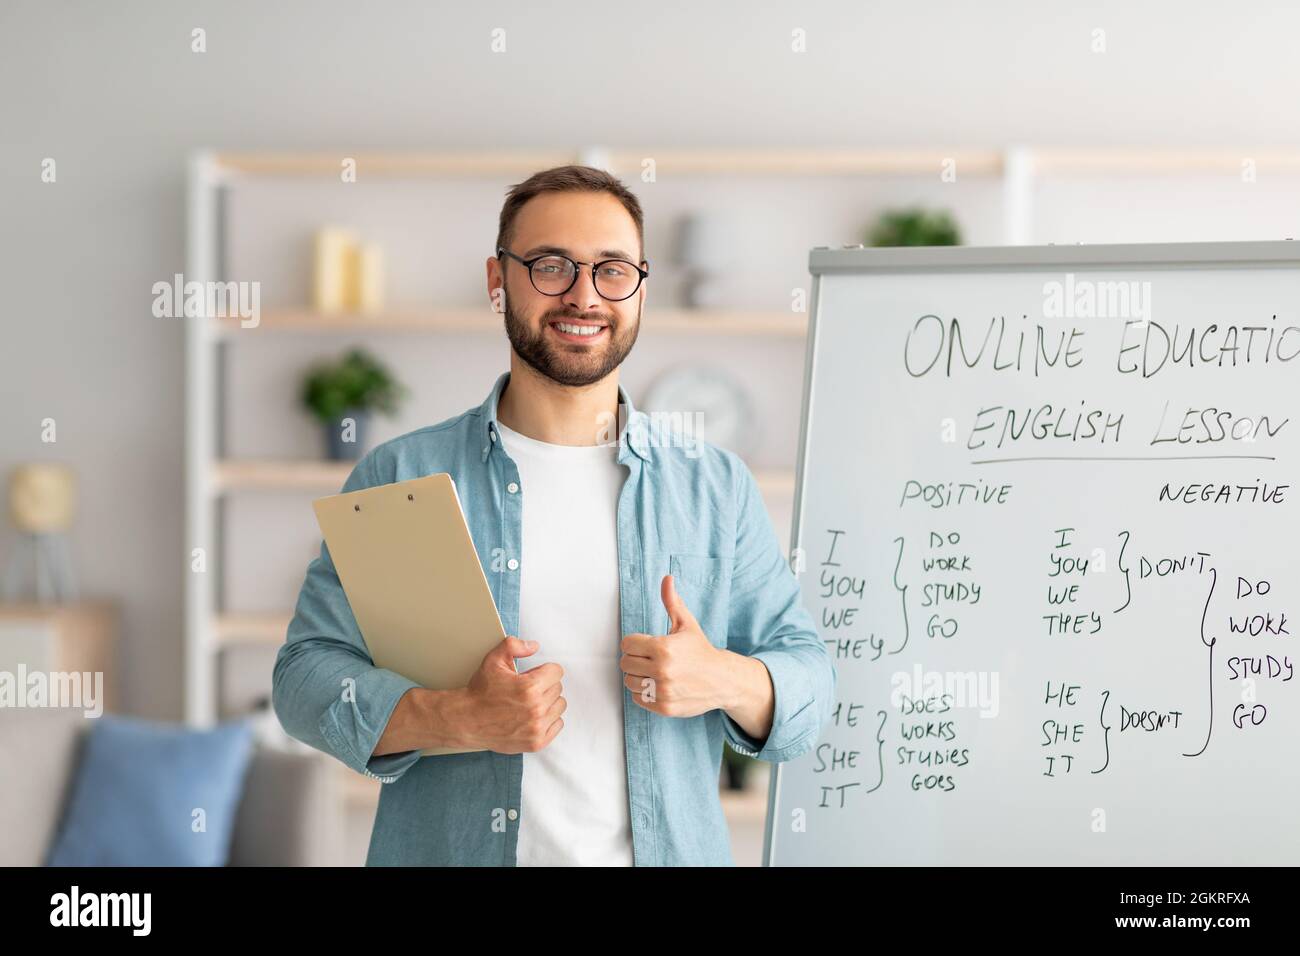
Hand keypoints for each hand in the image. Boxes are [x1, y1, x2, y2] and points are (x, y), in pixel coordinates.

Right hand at [462, 636, 565, 752]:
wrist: (466, 721)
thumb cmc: (480, 693)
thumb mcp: (493, 660)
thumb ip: (514, 646)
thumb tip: (533, 646)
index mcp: (529, 687)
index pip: (557, 671)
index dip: (544, 670)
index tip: (534, 675)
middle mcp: (536, 709)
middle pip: (558, 688)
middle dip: (544, 685)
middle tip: (527, 689)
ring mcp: (537, 727)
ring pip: (559, 706)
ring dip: (547, 702)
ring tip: (529, 702)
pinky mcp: (536, 742)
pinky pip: (558, 724)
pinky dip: (549, 720)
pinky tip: (533, 716)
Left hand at [620, 574, 728, 717]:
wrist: (722, 679)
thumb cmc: (700, 650)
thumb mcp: (686, 624)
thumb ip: (672, 602)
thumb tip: (667, 578)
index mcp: (663, 647)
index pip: (626, 644)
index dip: (635, 643)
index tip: (646, 645)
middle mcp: (662, 670)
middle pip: (625, 663)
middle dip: (635, 659)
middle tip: (650, 659)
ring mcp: (663, 690)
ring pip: (629, 682)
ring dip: (638, 677)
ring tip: (653, 672)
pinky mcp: (664, 707)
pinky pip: (637, 699)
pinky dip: (644, 693)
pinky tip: (658, 685)